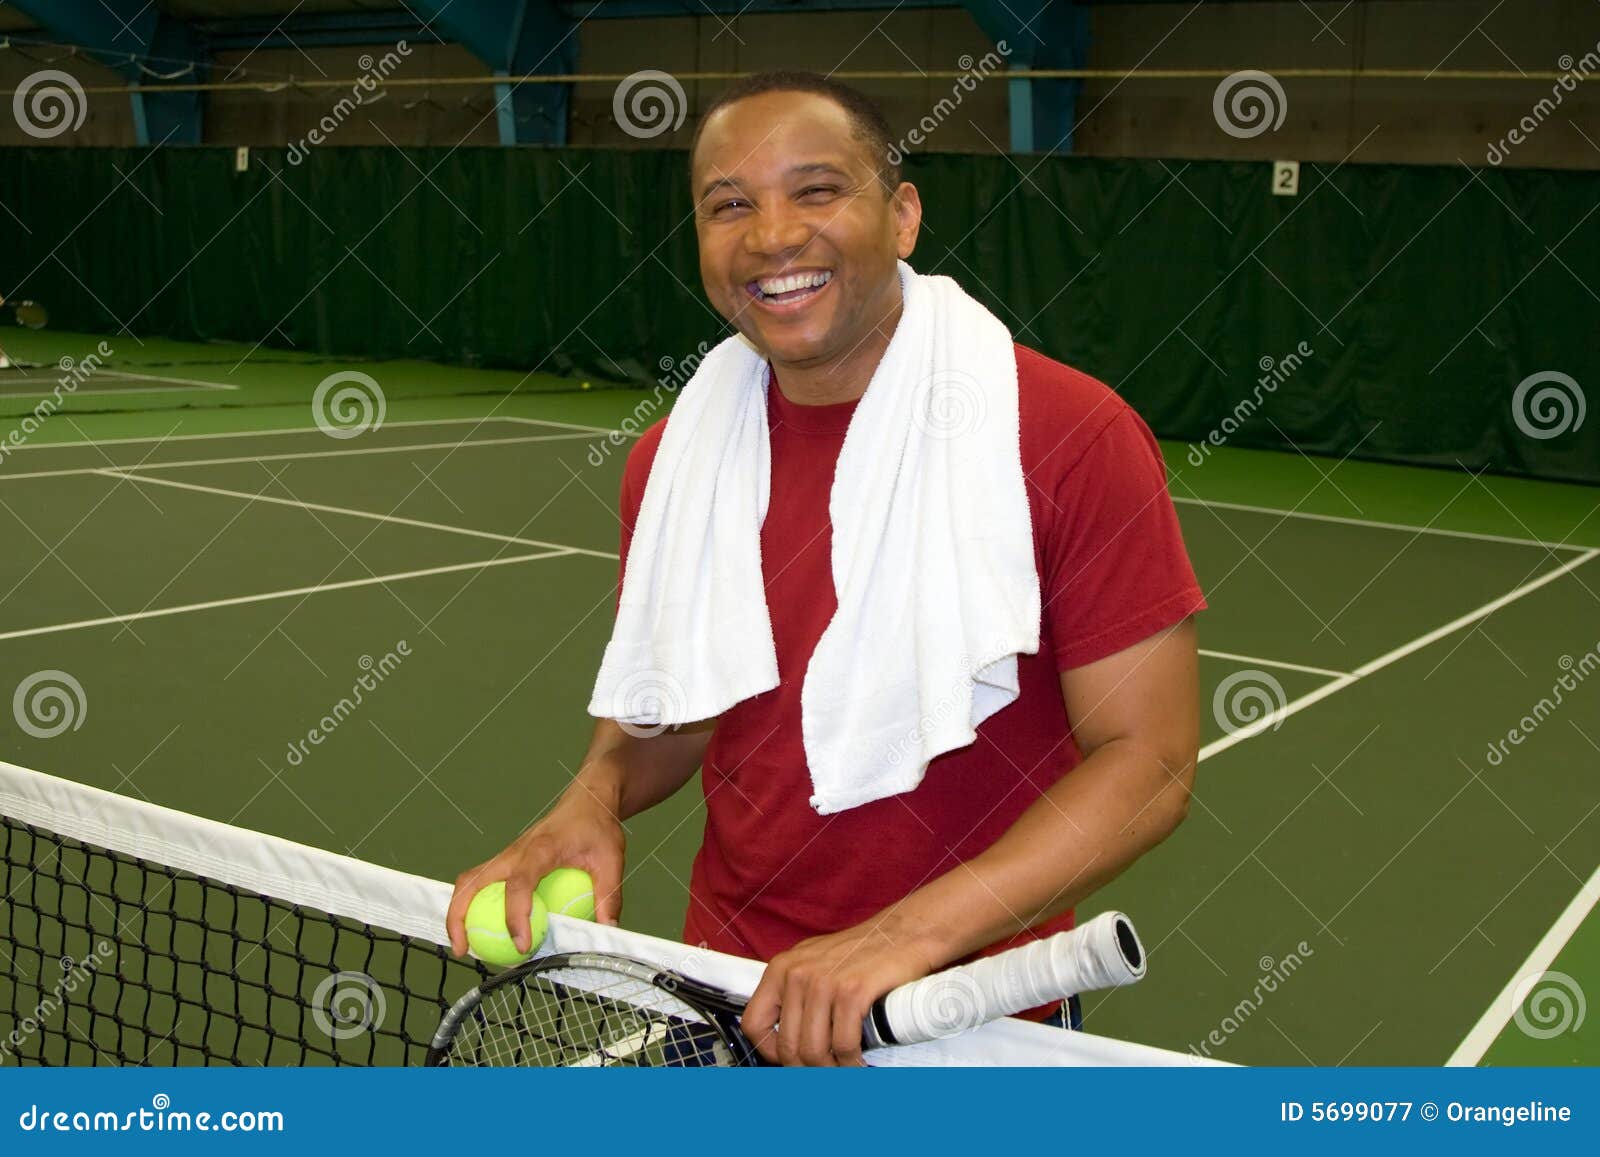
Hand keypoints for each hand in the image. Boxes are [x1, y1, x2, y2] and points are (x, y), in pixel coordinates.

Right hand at [446, 787, 624, 956]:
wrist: (587, 800)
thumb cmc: (597, 826)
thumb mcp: (611, 859)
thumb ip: (609, 895)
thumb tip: (607, 930)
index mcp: (541, 849)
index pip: (519, 883)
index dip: (516, 915)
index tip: (521, 944)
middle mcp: (515, 852)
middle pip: (472, 881)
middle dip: (458, 915)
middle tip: (461, 950)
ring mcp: (507, 857)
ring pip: (470, 882)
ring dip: (459, 912)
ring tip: (464, 947)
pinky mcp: (507, 863)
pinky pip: (482, 885)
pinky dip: (474, 906)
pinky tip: (485, 932)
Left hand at [739, 920, 942, 1065]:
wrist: (903, 932)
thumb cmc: (861, 951)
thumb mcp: (814, 963)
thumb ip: (796, 993)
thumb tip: (787, 1037)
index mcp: (781, 968)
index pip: (754, 1023)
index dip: (769, 1050)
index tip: (790, 1059)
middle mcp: (797, 974)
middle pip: (787, 1046)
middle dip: (807, 1069)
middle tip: (824, 1073)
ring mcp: (824, 983)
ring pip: (813, 1050)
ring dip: (830, 1070)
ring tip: (842, 1071)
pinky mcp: (852, 992)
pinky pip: (843, 1044)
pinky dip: (851, 1063)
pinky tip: (857, 1063)